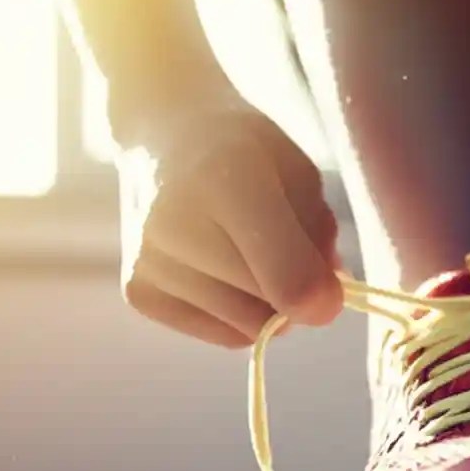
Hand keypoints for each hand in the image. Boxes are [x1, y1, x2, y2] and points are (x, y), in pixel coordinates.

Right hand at [118, 102, 342, 347]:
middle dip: (294, 293)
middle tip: (287, 250)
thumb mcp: (300, 173)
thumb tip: (319, 307)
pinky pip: (221, 335)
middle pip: (268, 307)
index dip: (321, 298)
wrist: (166, 135)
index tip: (334, 293)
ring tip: (247, 253)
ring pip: (245, 328)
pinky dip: (236, 315)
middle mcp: (175, 223)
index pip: (285, 278)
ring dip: (265, 304)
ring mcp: (147, 260)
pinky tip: (220, 269)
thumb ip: (320, 237)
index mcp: (228, 178)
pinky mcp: (136, 290)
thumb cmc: (246, 152)